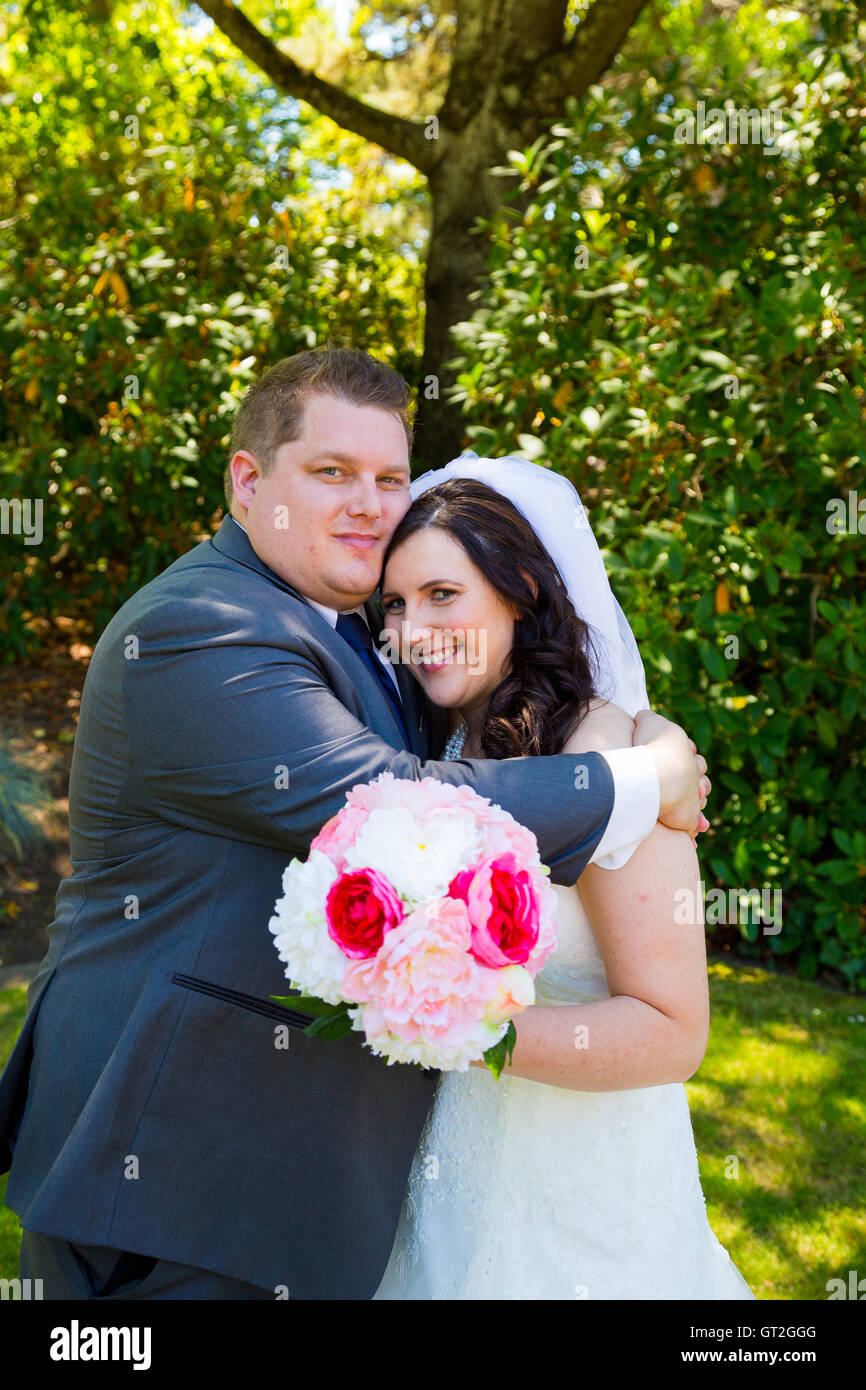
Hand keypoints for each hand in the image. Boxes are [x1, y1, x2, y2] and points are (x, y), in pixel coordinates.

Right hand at [632, 709, 709, 838]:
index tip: (683, 757)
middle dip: (699, 783)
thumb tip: (641, 716)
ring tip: (698, 813)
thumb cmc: (649, 745)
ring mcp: (691, 797)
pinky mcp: (686, 818)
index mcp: (685, 752)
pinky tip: (691, 841)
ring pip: (699, 803)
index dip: (687, 755)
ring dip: (697, 806)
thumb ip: (646, 719)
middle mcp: (692, 775)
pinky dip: (691, 832)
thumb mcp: (646, 723)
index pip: (691, 754)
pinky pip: (690, 826)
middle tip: (696, 789)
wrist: (655, 770)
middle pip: (702, 780)